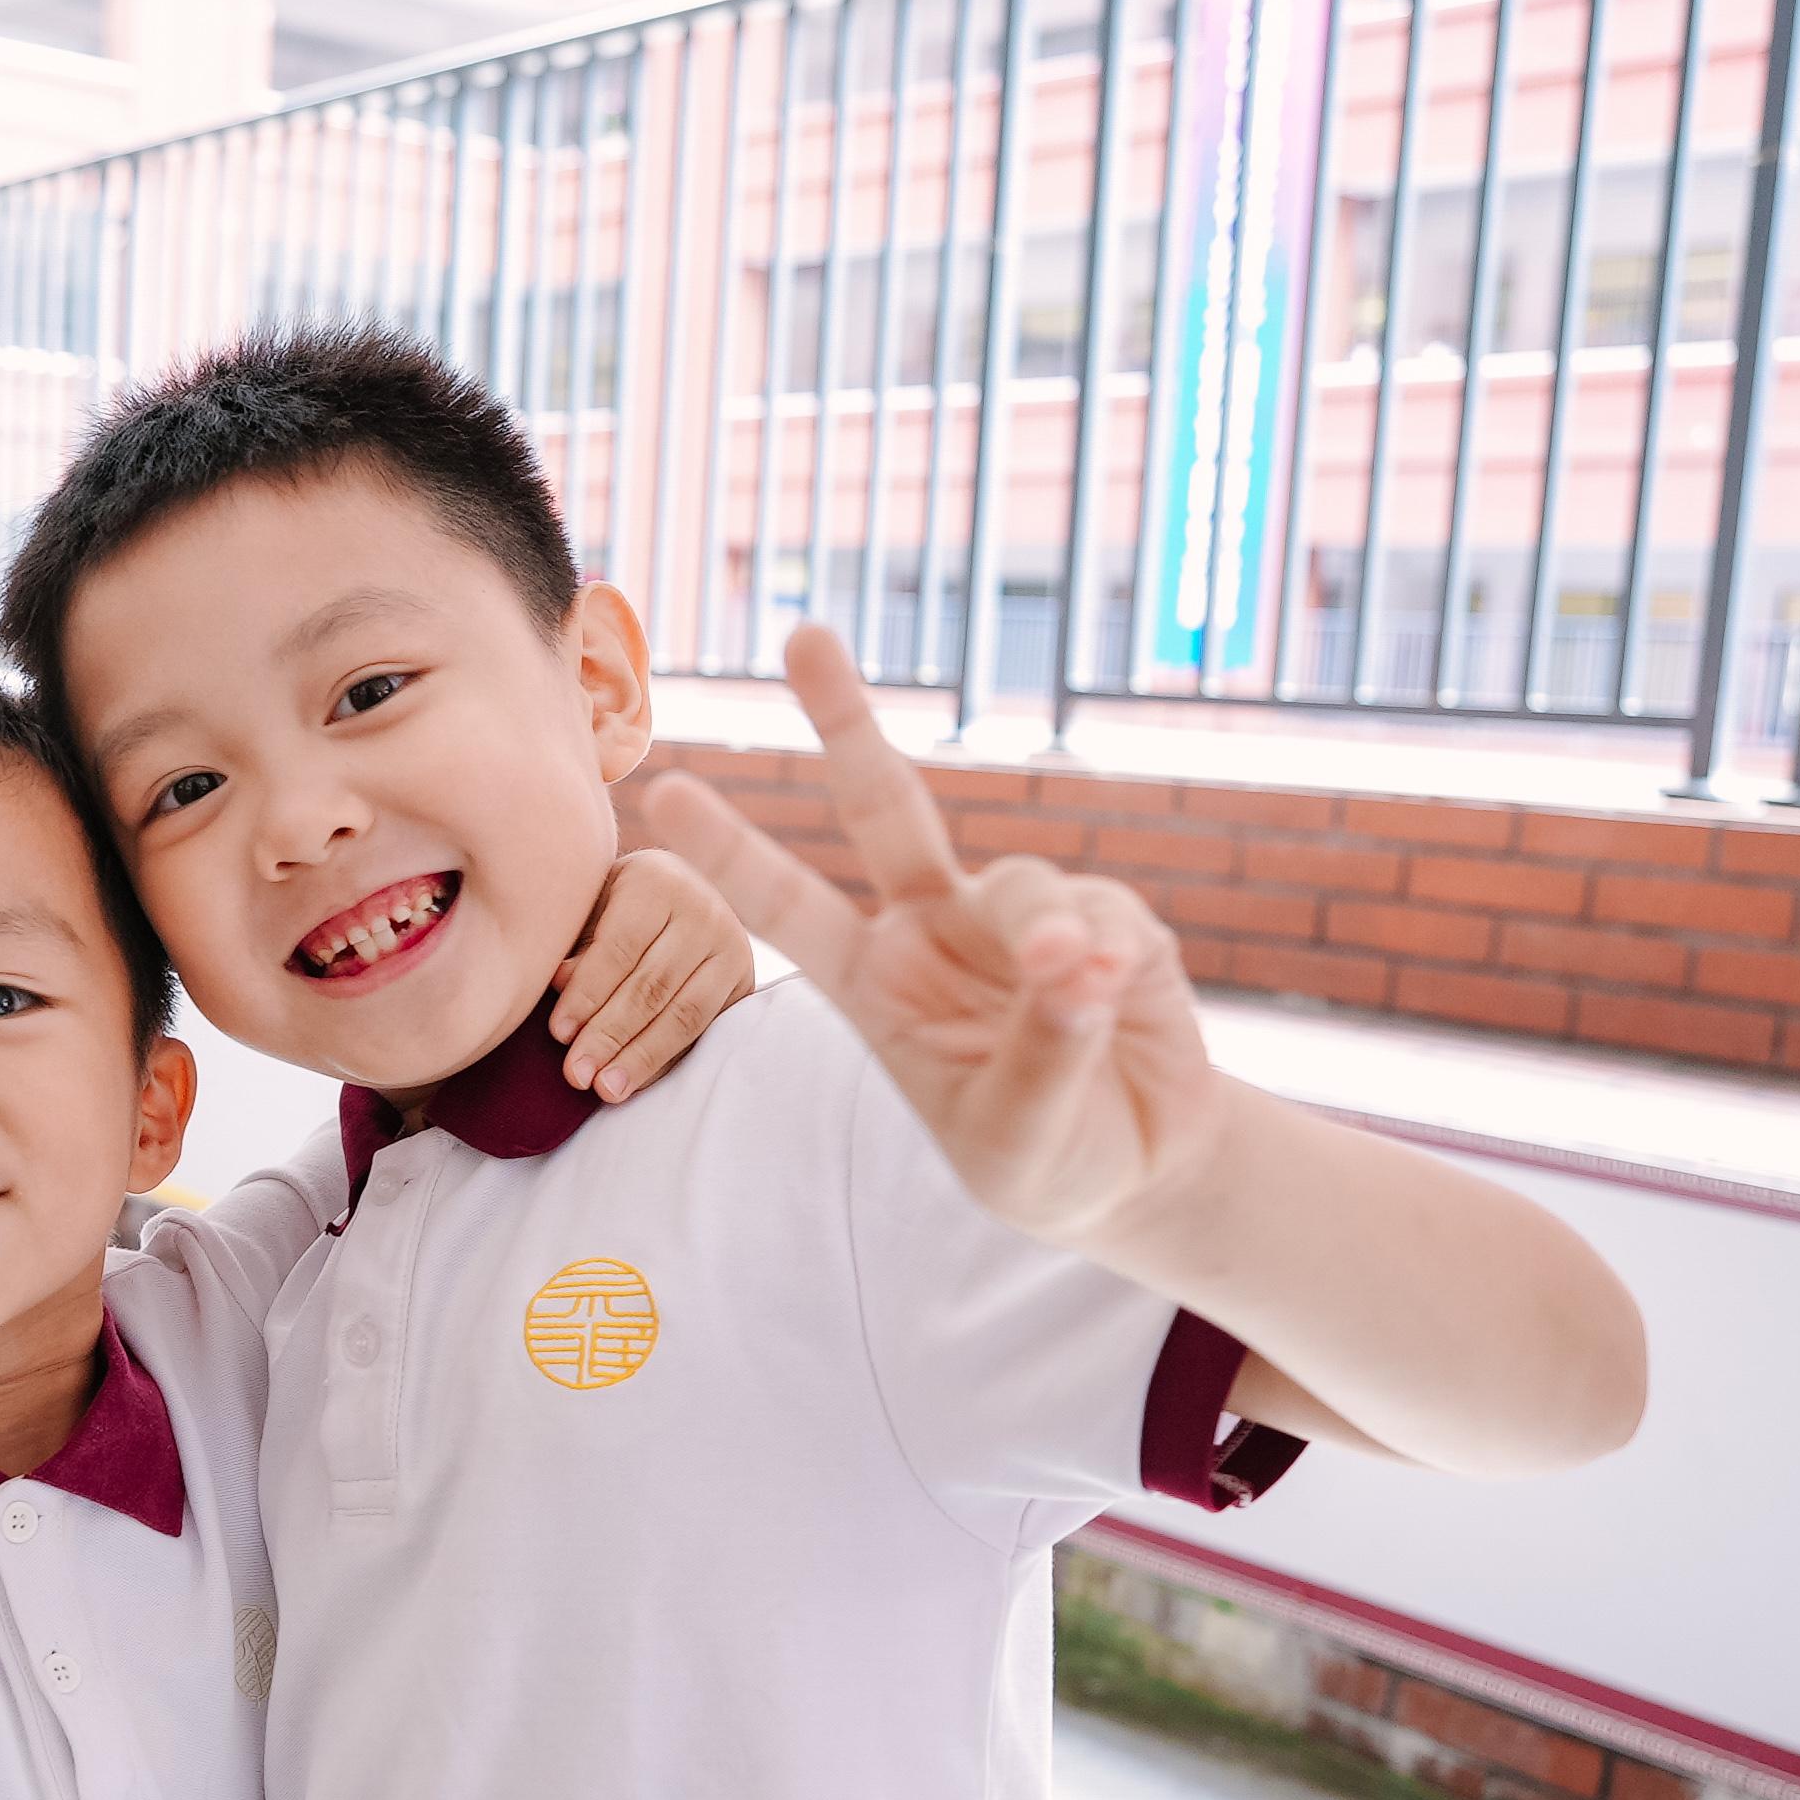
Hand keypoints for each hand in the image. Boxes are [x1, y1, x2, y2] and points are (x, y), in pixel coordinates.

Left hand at [548, 848, 756, 1101]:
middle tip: (577, 1074)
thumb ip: (578, 948)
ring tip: (605, 1089)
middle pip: (652, 985)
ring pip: (684, 1014)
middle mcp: (703, 911)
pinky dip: (665, 1061)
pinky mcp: (744, 984)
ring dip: (641, 1058)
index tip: (558, 1033)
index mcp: (657, 881)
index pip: (620, 946)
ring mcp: (731, 948)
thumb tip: (562, 992)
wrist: (676, 898)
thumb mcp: (591, 910)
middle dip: (610, 1035)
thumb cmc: (614, 907)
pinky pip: (703, 1032)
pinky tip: (635, 1082)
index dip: (588, 993)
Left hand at [643, 624, 1220, 1253]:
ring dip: (1045, 932)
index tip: (664, 793)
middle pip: (882, 804)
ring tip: (1077, 983)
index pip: (788, 907)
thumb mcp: (1016, 1136)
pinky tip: (1118, 990)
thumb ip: (1041, 1051)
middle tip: (804, 637)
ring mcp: (1017, 915)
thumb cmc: (1043, 1156)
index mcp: (874, 982)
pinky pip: (1102, 913)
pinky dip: (1108, 950)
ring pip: (1019, 887)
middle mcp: (935, 926)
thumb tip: (1079, 956)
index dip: (731, 853)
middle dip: (846, 719)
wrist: (1136, 1163)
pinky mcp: (1107, 917)